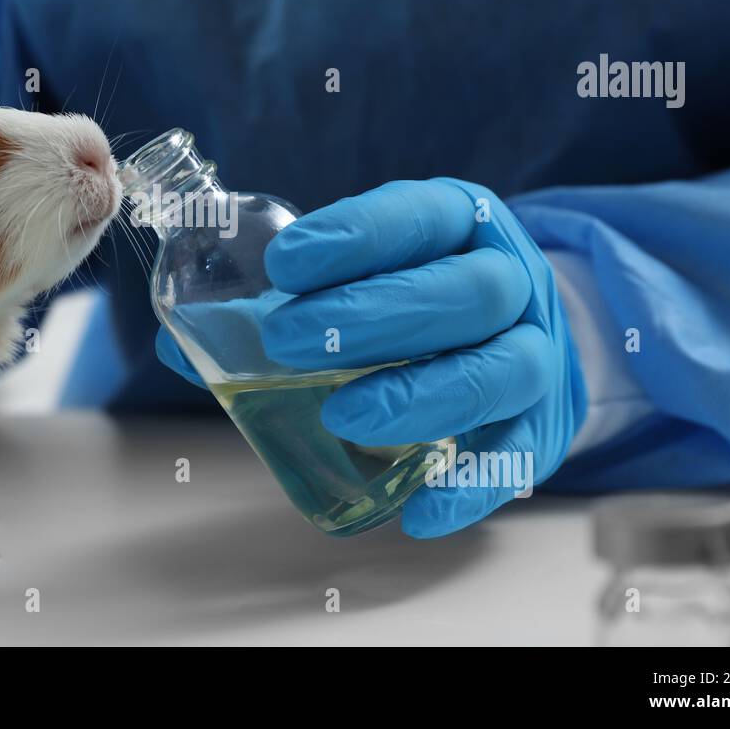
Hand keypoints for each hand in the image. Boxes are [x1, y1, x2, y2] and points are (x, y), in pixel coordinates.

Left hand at [157, 179, 586, 537]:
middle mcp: (511, 282)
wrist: (520, 332)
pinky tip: (416, 511)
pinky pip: (519, 457)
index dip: (356, 235)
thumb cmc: (418, 299)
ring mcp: (535, 353)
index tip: (284, 262)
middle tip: (287, 340)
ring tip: (342, 416)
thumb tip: (184, 343)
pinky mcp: (545, 424)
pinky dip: (469, 486)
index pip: (418, 217)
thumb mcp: (367, 274)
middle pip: (464, 292)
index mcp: (460, 225)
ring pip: (497, 370)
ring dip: (418, 394)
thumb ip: (283, 302)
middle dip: (374, 316)